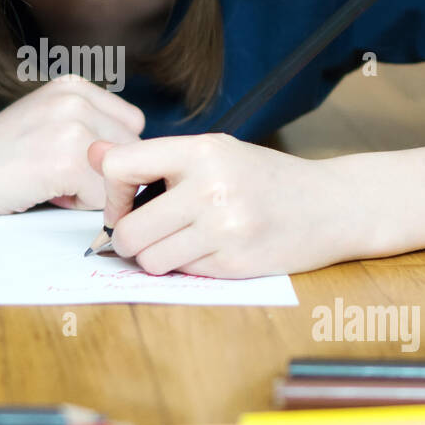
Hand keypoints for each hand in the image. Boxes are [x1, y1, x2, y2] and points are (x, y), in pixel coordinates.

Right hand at [0, 74, 145, 215]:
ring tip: (48, 180)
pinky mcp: (65, 161)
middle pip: (132, 152)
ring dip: (90, 190)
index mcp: (75, 85)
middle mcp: (76, 98)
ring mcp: (71, 127)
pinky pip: (100, 198)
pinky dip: (76, 205)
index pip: (132, 126)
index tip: (66, 157)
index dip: (107, 152)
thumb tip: (143, 160)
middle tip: (54, 172)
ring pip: (118, 177)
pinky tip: (42, 190)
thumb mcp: (48, 121)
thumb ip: (90, 126)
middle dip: (102, 172)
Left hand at [86, 133, 363, 277]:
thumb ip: (155, 158)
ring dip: (153, 257)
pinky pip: (181, 274)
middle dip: (126, 238)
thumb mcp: (215, 152)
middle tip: (142, 233)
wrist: (332, 206)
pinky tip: (206, 250)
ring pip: (150, 259)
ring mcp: (225, 229)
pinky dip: (184, 267)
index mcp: (202, 151)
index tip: (123, 201)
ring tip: (174, 242)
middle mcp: (211, 188)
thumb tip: (92, 155)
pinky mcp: (235, 264)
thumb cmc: (264, 177)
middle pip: (129, 229)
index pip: (120, 166)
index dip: (110, 191)